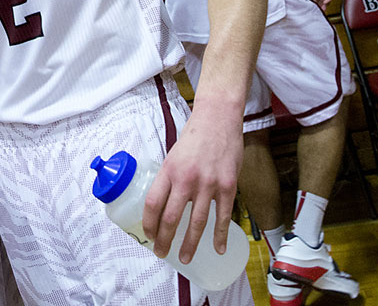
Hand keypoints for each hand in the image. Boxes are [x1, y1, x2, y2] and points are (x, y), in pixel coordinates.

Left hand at [142, 100, 242, 261]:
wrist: (218, 119)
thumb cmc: (194, 136)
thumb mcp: (173, 155)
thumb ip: (170, 178)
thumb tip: (164, 202)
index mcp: (168, 170)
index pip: (153, 203)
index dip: (149, 224)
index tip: (149, 236)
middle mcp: (186, 179)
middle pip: (171, 218)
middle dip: (164, 239)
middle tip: (161, 253)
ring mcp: (208, 184)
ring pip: (196, 222)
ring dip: (190, 244)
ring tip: (185, 258)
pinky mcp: (228, 186)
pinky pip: (223, 216)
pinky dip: (220, 235)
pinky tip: (218, 248)